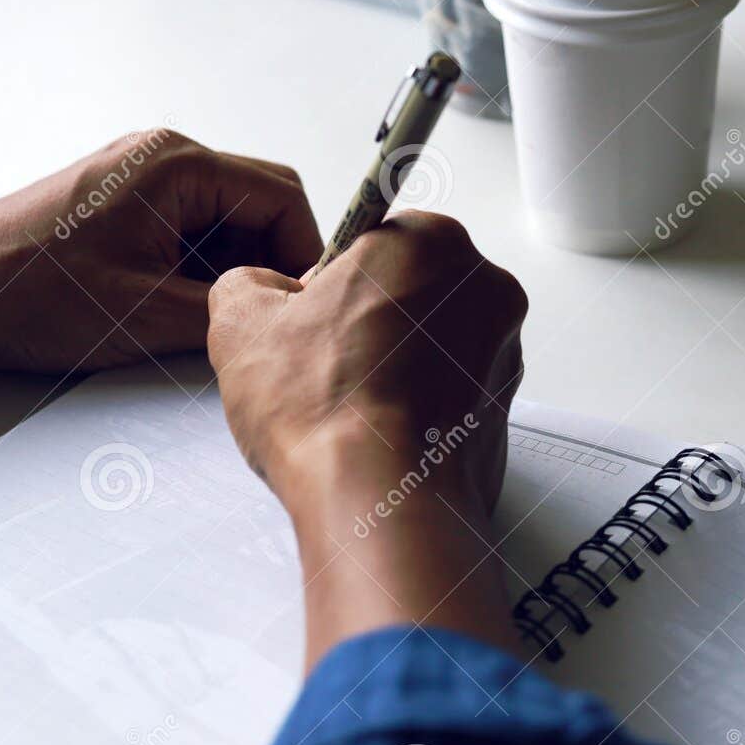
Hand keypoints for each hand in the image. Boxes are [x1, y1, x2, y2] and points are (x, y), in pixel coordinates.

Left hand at [0, 128, 321, 372]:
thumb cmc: (26, 294)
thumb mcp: (144, 317)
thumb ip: (229, 313)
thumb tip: (283, 319)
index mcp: (176, 164)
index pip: (284, 195)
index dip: (305, 255)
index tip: (300, 309)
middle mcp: (163, 158)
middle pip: (261, 205)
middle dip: (268, 266)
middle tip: (260, 325)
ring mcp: (141, 180)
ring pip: (227, 224)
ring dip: (232, 274)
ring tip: (211, 326)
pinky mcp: (124, 207)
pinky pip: (190, 233)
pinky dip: (199, 272)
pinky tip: (179, 314)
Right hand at [206, 212, 527, 663]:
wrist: (380, 505)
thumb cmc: (324, 411)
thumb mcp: (239, 322)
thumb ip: (247, 283)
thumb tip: (258, 291)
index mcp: (430, 240)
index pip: (370, 239)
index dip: (327, 281)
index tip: (307, 317)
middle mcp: (483, 288)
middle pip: (408, 289)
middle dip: (365, 321)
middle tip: (318, 366)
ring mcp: (503, 354)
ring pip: (432, 343)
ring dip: (393, 366)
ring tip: (344, 409)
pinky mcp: (505, 412)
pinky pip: (449, 394)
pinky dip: (417, 409)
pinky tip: (375, 437)